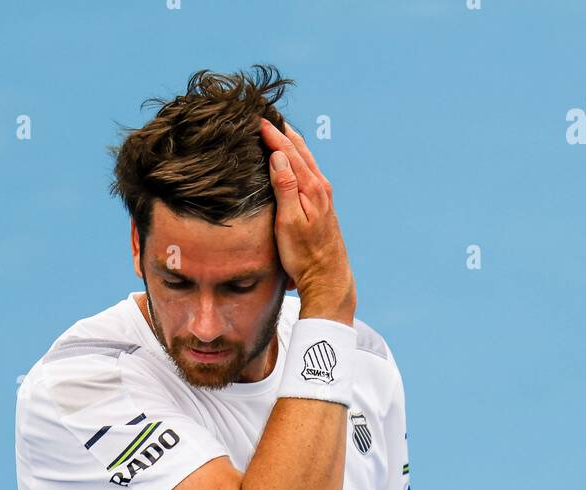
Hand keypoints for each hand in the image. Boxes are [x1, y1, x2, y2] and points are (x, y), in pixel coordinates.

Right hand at [259, 117, 355, 319]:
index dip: (272, 134)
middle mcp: (321, 187)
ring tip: (278, 129)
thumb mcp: (289, 223)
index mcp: (312, 187)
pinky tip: (292, 158)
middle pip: (301, 149)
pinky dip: (298, 157)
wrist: (328, 278)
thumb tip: (278, 155)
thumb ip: (285, 187)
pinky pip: (309, 170)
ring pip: (306, 159)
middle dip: (283, 131)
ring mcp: (324, 195)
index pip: (289, 151)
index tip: (257, 119)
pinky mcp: (323, 205)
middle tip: (266, 114)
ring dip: (292, 142)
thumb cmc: (305, 256)